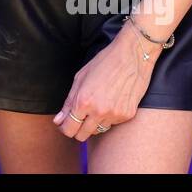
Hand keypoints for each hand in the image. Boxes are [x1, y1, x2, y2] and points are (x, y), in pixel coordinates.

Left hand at [52, 23, 161, 140]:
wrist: (133, 55)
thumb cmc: (104, 62)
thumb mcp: (80, 78)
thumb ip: (68, 102)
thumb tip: (58, 121)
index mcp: (83, 101)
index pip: (69, 129)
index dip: (65, 128)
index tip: (66, 123)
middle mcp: (98, 112)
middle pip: (82, 136)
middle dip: (77, 129)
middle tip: (79, 117)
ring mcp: (114, 115)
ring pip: (97, 131)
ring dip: (94, 123)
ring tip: (97, 105)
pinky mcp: (127, 115)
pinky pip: (112, 124)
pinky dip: (109, 117)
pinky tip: (111, 101)